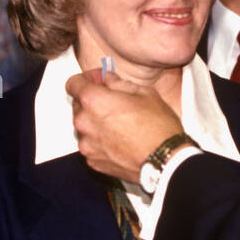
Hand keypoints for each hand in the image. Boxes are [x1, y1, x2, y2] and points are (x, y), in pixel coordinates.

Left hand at [66, 70, 183, 182]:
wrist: (165, 161)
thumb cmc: (158, 127)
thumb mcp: (144, 93)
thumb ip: (120, 83)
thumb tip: (109, 80)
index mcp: (93, 100)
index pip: (73, 84)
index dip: (86, 79)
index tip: (99, 81)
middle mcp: (84, 122)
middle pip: (79, 106)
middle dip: (93, 102)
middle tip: (115, 103)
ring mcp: (87, 144)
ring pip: (86, 127)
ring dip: (97, 123)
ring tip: (121, 125)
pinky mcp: (93, 161)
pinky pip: (92, 145)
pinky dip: (101, 141)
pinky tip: (121, 141)